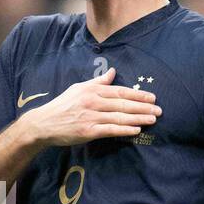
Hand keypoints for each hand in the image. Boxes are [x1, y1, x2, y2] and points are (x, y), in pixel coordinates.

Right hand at [19, 67, 159, 146]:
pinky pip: (110, 130)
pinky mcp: (88, 131)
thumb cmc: (62, 105)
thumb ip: (97, 82)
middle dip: (143, 107)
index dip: (137, 94)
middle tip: (159, 110)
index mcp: (92, 91)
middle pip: (123, 104)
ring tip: (152, 119)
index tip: (152, 97)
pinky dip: (124, 130)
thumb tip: (112, 72)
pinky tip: (136, 130)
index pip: (120, 91)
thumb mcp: (78, 88)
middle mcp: (93, 102)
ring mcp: (91, 117)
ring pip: (119, 117)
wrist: (44, 123)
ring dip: (138, 118)